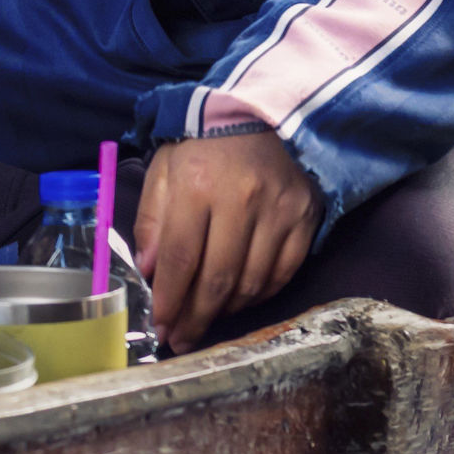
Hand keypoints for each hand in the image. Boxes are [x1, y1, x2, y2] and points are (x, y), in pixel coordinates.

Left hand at [133, 134, 320, 347]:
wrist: (257, 113)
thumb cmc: (201, 146)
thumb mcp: (163, 171)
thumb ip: (152, 220)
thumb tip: (148, 272)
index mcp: (196, 184)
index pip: (179, 256)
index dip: (169, 298)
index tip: (160, 326)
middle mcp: (241, 200)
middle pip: (217, 277)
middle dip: (196, 317)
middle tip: (182, 339)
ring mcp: (278, 211)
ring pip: (251, 281)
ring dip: (226, 309)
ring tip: (206, 319)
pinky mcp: (305, 217)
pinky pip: (283, 272)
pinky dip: (259, 293)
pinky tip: (239, 298)